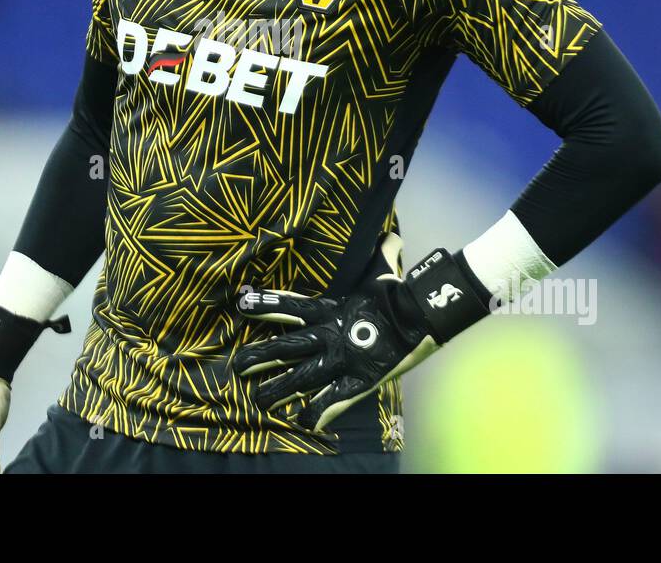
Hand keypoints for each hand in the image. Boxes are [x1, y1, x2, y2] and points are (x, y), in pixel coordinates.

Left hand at [231, 233, 438, 432]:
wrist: (423, 314)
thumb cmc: (399, 292)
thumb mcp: (385, 270)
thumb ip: (384, 253)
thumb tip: (392, 236)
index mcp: (331, 310)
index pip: (291, 307)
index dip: (266, 306)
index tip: (242, 305)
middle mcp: (330, 335)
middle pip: (288, 347)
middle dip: (261, 357)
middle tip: (237, 366)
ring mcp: (343, 360)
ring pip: (303, 377)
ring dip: (280, 389)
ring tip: (260, 401)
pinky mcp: (360, 380)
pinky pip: (334, 400)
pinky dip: (319, 412)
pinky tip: (303, 423)